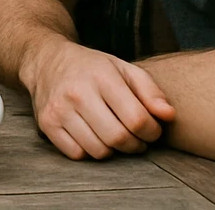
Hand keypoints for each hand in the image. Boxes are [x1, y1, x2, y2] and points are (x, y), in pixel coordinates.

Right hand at [23, 37, 175, 159]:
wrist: (45, 60)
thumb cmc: (91, 67)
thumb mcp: (123, 68)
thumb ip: (150, 90)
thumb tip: (169, 116)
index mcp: (101, 77)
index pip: (137, 119)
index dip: (152, 131)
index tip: (151, 129)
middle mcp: (77, 93)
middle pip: (118, 138)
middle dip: (135, 145)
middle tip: (137, 138)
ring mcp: (59, 110)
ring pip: (98, 150)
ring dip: (113, 150)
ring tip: (114, 136)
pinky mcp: (47, 124)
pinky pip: (77, 154)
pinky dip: (89, 151)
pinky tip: (92, 136)